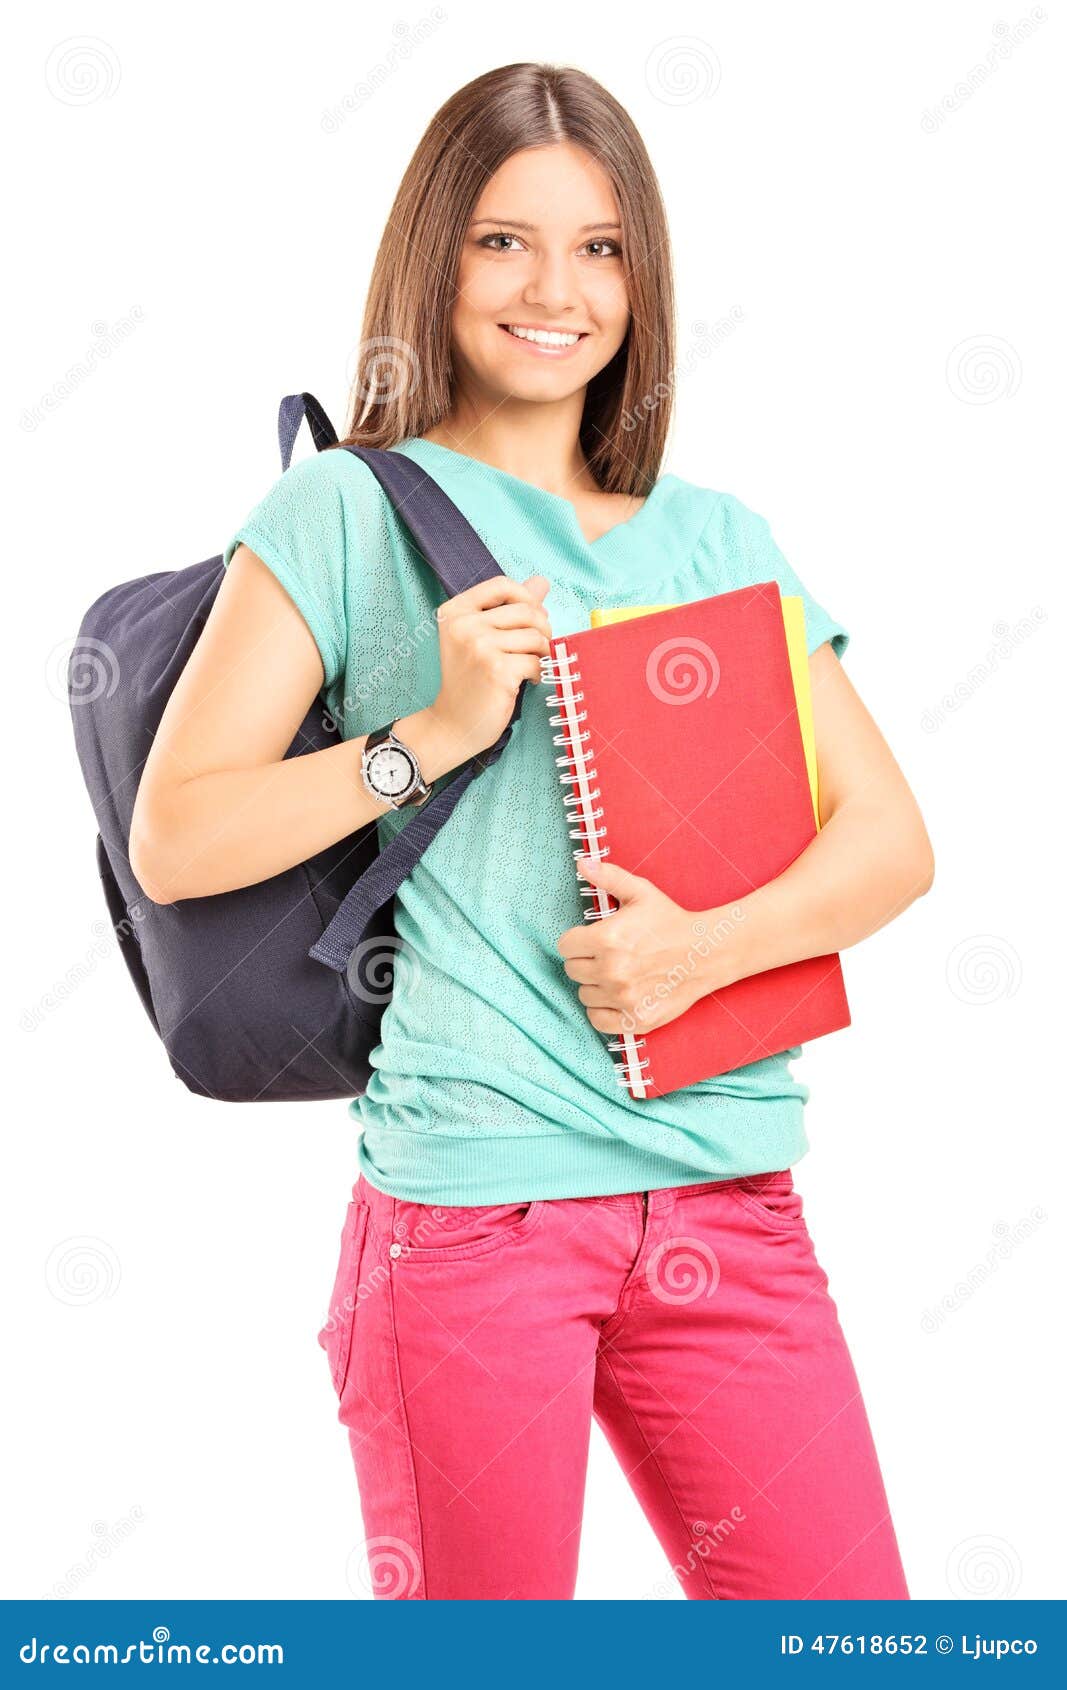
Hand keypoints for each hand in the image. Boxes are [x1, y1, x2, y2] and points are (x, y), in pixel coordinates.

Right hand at [431, 572, 551, 763]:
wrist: (453, 723)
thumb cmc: (470, 680)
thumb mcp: (481, 637)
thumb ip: (509, 608)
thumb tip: (541, 581)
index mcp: (455, 611)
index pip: (502, 585)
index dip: (527, 597)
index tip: (533, 618)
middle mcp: (464, 625)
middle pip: (526, 610)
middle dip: (543, 629)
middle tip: (539, 647)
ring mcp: (480, 647)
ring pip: (535, 636)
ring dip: (543, 652)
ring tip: (532, 665)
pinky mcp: (497, 671)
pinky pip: (536, 661)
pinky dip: (540, 672)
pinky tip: (529, 680)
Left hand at [556, 855, 744, 1035]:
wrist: (706, 953)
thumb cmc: (671, 921)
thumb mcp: (641, 893)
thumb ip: (608, 877)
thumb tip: (582, 862)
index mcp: (606, 939)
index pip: (565, 946)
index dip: (578, 941)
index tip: (593, 940)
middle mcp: (612, 971)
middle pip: (573, 970)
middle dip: (587, 961)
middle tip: (610, 956)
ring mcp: (623, 998)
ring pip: (584, 994)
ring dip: (596, 986)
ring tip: (619, 974)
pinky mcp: (635, 1020)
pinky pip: (597, 1019)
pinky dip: (604, 1010)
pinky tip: (619, 995)